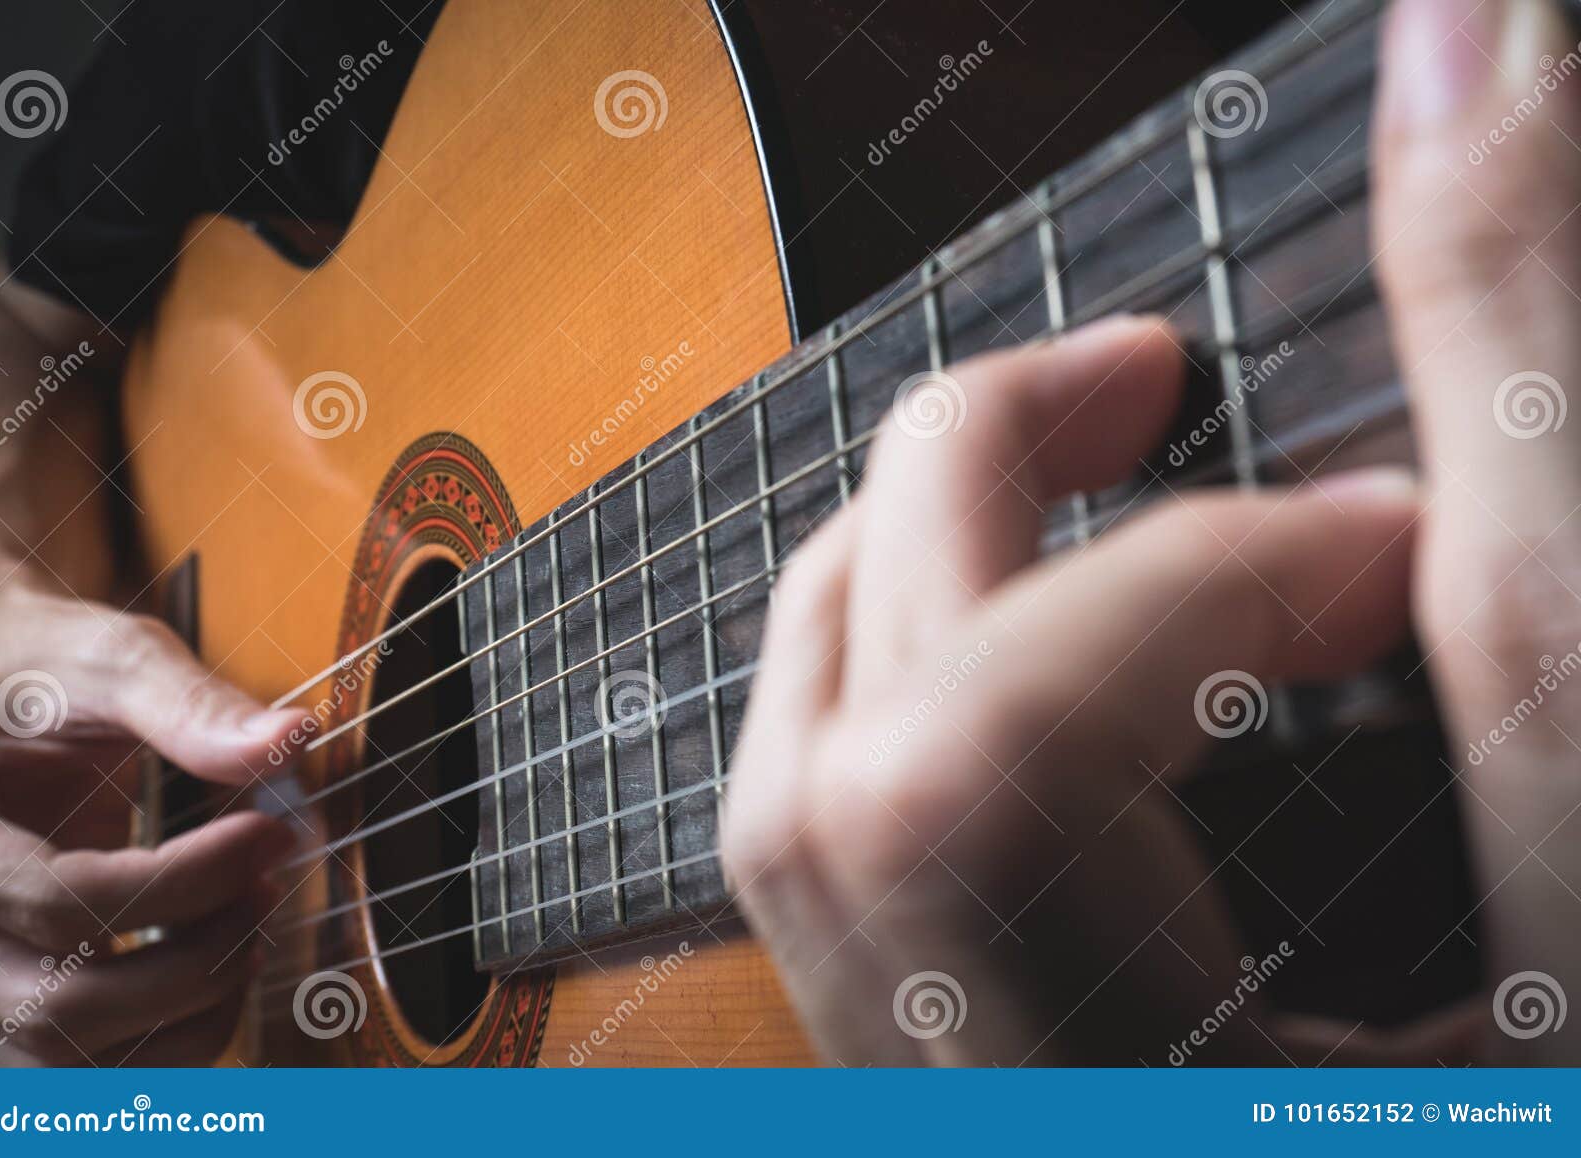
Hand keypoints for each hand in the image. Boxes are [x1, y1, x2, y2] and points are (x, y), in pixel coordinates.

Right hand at [0, 574, 302, 1065]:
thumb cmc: (37, 669)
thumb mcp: (102, 659)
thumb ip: (186, 704)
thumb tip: (291, 738)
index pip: (62, 901)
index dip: (186, 881)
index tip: (269, 834)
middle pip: (55, 1007)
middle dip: (192, 963)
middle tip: (267, 889)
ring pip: (66, 1063)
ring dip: (186, 1015)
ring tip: (251, 930)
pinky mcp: (7, 999)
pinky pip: (79, 1069)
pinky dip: (165, 1040)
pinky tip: (221, 969)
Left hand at [726, 0, 1580, 1065]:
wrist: (1537, 1157)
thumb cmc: (1573, 1038)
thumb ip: (1532, 396)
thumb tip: (1472, 39)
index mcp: (1161, 1083)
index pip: (998, 772)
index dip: (1193, 573)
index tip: (1384, 543)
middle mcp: (1015, 1099)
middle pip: (843, 775)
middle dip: (973, 490)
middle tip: (1141, 376)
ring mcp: (958, 1080)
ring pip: (798, 802)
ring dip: (911, 559)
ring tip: (1074, 465)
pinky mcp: (962, 1042)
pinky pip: (830, 838)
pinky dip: (904, 663)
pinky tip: (1034, 607)